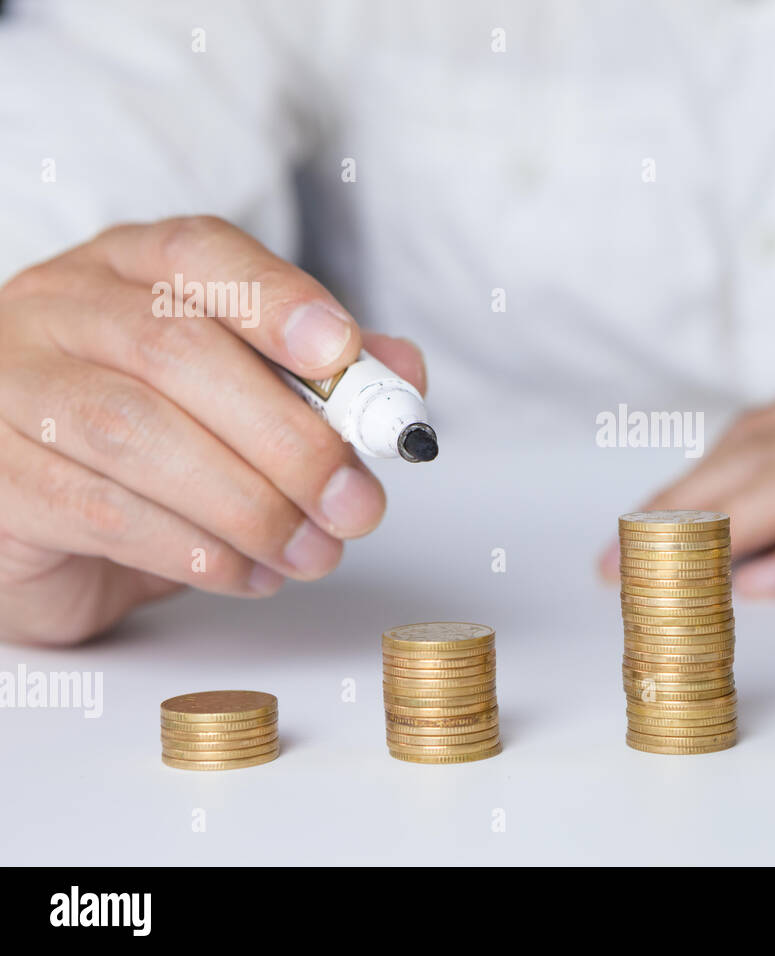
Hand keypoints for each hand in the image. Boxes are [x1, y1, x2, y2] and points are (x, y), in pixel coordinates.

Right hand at [0, 216, 426, 643]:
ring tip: (315, 552)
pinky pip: (102, 511)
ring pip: (135, 432)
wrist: (32, 524)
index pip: (200, 254)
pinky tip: (249, 572)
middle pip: (176, 350)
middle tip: (357, 503)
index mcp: (128, 269)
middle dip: (287, 435)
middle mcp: (58, 311)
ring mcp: (10, 389)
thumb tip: (403, 371)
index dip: (276, 298)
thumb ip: (322, 378)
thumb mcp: (239, 398)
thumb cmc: (149, 446)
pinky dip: (196, 551)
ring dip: (249, 505)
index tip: (342, 351)